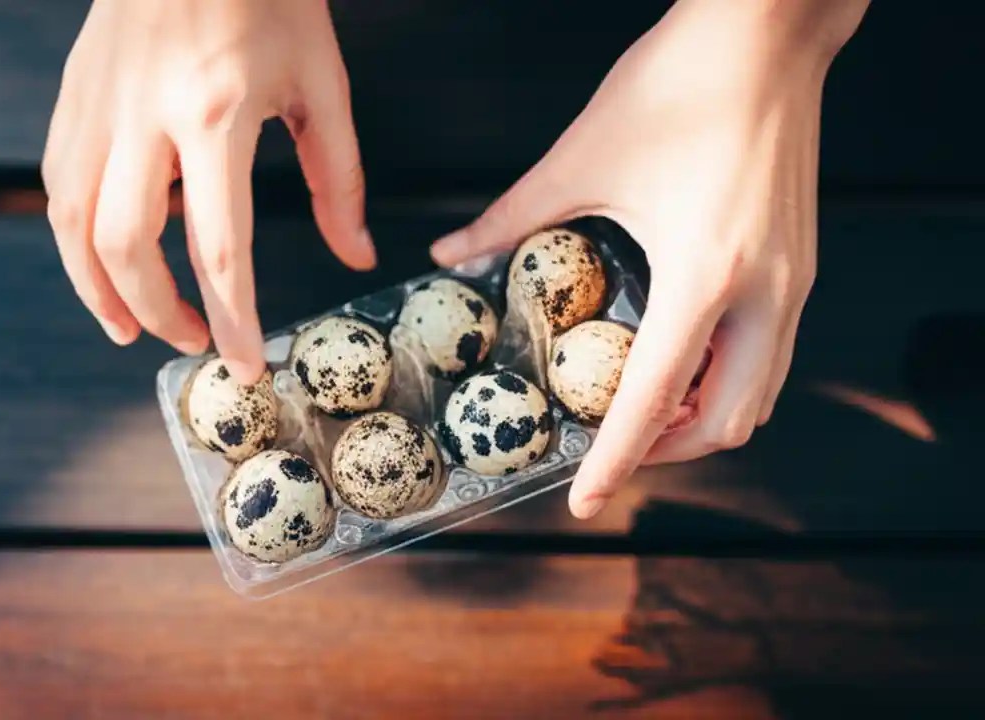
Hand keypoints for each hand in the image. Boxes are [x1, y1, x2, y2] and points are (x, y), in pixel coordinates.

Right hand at [42, 0, 373, 383]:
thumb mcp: (322, 83)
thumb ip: (338, 178)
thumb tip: (355, 254)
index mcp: (218, 113)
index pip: (218, 248)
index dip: (229, 319)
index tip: (242, 364)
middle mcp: (145, 114)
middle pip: (126, 247)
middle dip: (157, 312)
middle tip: (190, 340)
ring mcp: (97, 103)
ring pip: (70, 222)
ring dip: (95, 288)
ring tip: (127, 325)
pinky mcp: (73, 93)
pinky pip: (57, 182)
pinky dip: (74, 236)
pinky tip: (101, 258)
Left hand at [430, 0, 868, 517]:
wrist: (766, 31)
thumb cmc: (677, 83)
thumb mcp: (581, 158)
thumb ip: (510, 219)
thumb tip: (449, 255)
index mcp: (706, 273)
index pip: (657, 398)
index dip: (618, 461)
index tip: (585, 502)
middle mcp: (766, 290)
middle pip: (733, 420)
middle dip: (672, 451)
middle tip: (613, 447)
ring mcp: (796, 278)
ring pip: (762, 391)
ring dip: (705, 417)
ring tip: (643, 408)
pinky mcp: (803, 259)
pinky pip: (773, 351)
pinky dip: (727, 375)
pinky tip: (679, 352)